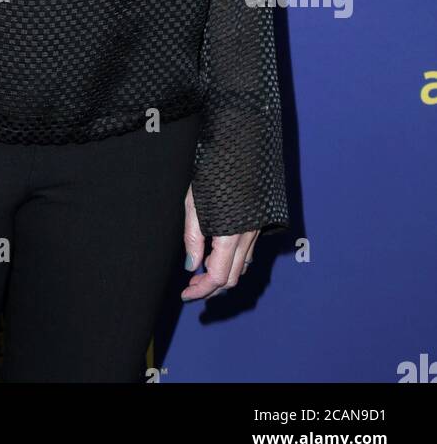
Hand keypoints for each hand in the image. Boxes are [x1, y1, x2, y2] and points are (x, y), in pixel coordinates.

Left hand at [180, 184, 257, 301]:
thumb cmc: (212, 173)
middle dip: (211, 288)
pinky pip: (248, 253)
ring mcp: (255, 231)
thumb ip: (193, 238)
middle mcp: (247, 237)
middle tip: (191, 286)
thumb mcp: (194, 204)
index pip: (217, 277)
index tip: (185, 294)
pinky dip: (233, 263)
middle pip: (231, 278)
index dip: (201, 290)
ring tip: (201, 273)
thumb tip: (191, 266)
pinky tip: (217, 256)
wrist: (240, 148)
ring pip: (241, 267)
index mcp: (230, 236)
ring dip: (222, 276)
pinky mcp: (258, 223)